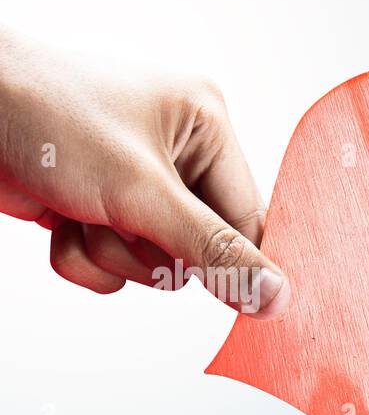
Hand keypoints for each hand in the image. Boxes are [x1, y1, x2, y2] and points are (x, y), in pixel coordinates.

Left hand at [0, 26, 288, 315]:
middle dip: (153, 250)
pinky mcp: (96, 204)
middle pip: (200, 248)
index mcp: (204, 126)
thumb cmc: (46, 117)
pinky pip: (113, 263)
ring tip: (82, 213)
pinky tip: (62, 222)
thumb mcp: (144, 192)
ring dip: (113, 254)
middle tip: (121, 220)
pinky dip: (85, 256)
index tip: (231, 295)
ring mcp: (133, 181)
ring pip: (154, 262)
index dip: (232, 260)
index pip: (247, 219)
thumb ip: (214, 252)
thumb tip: (276, 297)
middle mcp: (175, 151)